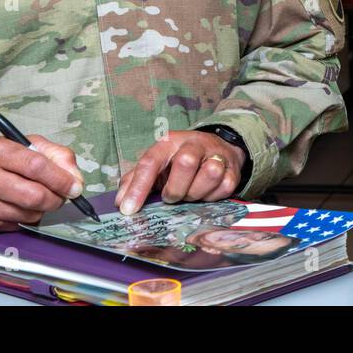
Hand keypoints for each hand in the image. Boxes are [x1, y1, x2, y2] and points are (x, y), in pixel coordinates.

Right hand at [0, 134, 83, 231]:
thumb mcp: (24, 144)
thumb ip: (55, 154)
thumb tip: (74, 178)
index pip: (36, 166)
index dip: (61, 179)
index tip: (75, 186)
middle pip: (34, 196)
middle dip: (56, 198)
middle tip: (61, 195)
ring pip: (30, 214)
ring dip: (43, 209)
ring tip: (37, 197)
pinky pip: (20, 224)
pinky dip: (29, 217)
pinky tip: (20, 205)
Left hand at [116, 130, 245, 214]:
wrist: (217, 148)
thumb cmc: (178, 160)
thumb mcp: (157, 164)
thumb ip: (135, 180)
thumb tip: (120, 202)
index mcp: (170, 142)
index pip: (151, 161)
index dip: (138, 187)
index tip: (128, 210)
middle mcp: (194, 144)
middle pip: (186, 162)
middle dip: (176, 188)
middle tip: (171, 197)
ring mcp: (216, 155)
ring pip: (209, 174)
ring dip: (196, 193)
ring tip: (189, 194)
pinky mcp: (233, 170)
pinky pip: (224, 187)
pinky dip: (212, 197)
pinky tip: (205, 194)